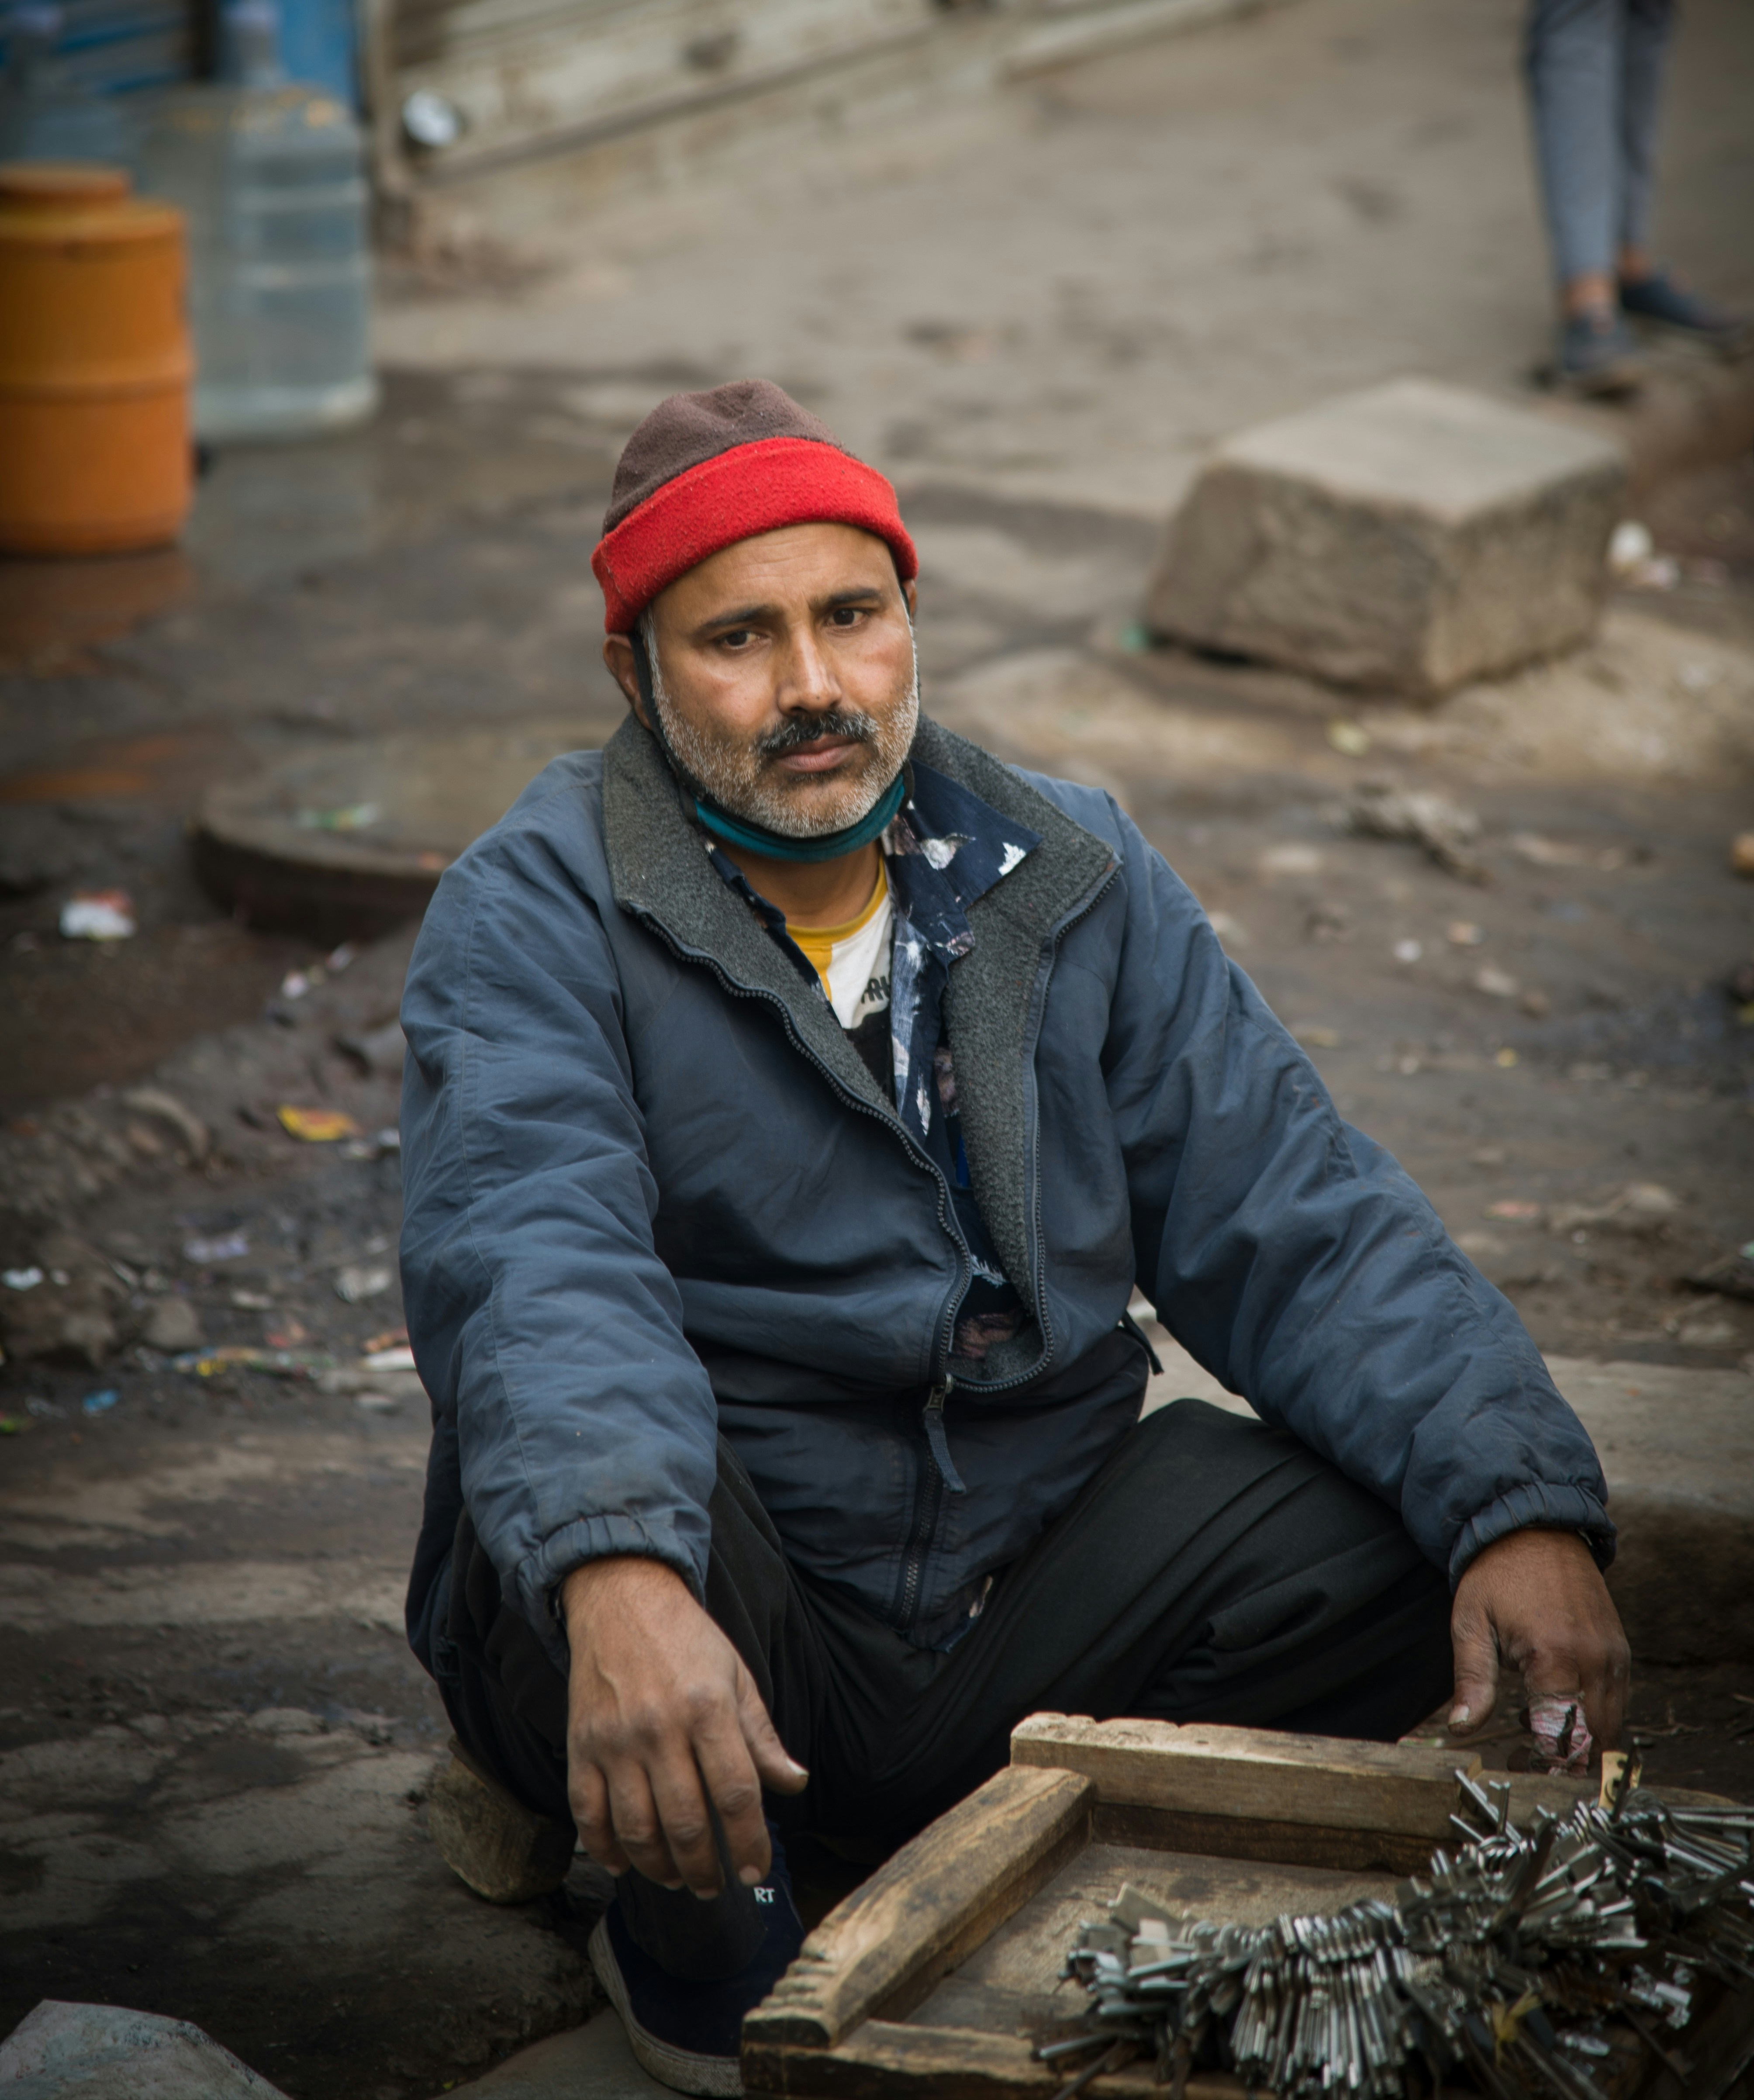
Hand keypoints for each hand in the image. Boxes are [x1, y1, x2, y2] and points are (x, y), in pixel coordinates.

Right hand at [560, 1556, 806, 1897]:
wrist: (621, 1596)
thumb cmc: (686, 1639)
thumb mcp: (736, 1676)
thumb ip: (761, 1736)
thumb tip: (795, 1783)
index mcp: (708, 1709)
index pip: (736, 1794)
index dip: (749, 1841)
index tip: (755, 1868)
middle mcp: (660, 1728)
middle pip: (686, 1822)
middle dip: (704, 1869)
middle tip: (713, 1887)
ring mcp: (616, 1740)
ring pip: (637, 1829)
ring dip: (659, 1869)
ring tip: (678, 1880)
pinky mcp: (582, 1745)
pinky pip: (588, 1813)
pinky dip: (605, 1849)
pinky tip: (626, 1865)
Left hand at [1449, 1528, 1629, 1755]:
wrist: (1533, 1526)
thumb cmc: (1495, 1574)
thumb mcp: (1470, 1624)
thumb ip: (1471, 1681)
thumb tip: (1461, 1729)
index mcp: (1556, 1657)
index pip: (1562, 1736)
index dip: (1543, 1764)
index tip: (1519, 1767)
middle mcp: (1595, 1660)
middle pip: (1593, 1738)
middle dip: (1564, 1759)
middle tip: (1525, 1756)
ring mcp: (1614, 1654)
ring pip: (1610, 1723)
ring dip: (1579, 1738)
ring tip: (1533, 1723)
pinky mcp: (1620, 1648)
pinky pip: (1616, 1698)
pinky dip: (1592, 1714)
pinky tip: (1555, 1700)